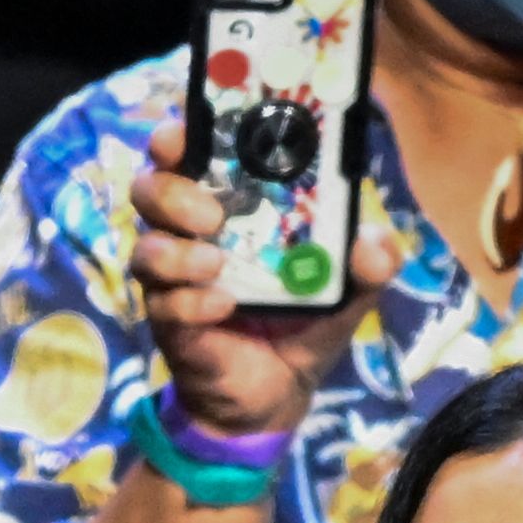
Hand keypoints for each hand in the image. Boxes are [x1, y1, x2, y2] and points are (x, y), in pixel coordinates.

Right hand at [122, 110, 351, 449]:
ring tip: (217, 265)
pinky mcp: (171, 325)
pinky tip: (222, 308)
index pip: (189, 154)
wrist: (279, 394)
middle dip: (172, 189)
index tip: (191, 129)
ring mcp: (175, 280)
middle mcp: (191, 234)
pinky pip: (163, 305)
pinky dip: (190, 302)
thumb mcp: (348, 288)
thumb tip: (376, 245)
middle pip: (150, 187)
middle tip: (213, 213)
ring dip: (177, 251)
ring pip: (146, 246)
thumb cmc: (304, 322)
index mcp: (229, 205)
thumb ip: (370, 263)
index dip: (181, 135)